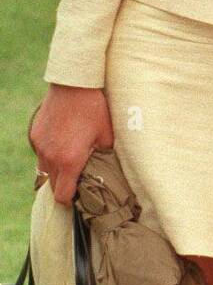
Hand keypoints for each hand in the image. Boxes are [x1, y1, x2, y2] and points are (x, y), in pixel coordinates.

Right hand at [29, 84, 115, 205]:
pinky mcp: (35, 135)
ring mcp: (40, 146)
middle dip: (64, 186)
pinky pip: (40, 153)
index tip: (80, 194)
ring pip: (45, 170)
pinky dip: (50, 155)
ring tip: (70, 160)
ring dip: (56, 171)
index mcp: (69, 161)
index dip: (71, 199)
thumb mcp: (106, 135)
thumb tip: (106, 170)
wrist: (73, 84)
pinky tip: (62, 143)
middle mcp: (51, 157)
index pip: (63, 196)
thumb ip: (104, 157)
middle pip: (53, 186)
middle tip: (78, 178)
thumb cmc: (94, 109)